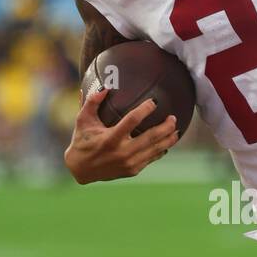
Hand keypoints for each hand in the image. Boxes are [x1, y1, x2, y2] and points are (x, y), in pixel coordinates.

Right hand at [64, 90, 178, 183]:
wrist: (81, 170)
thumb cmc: (82, 140)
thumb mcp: (82, 120)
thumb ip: (92, 102)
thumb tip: (105, 86)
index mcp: (110, 138)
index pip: (132, 121)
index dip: (145, 110)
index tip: (154, 101)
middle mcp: (122, 152)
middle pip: (150, 138)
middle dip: (165, 127)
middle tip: (173, 117)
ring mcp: (129, 163)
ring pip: (154, 150)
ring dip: (168, 140)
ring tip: (176, 130)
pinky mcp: (132, 170)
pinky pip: (151, 159)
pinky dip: (160, 150)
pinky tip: (167, 143)